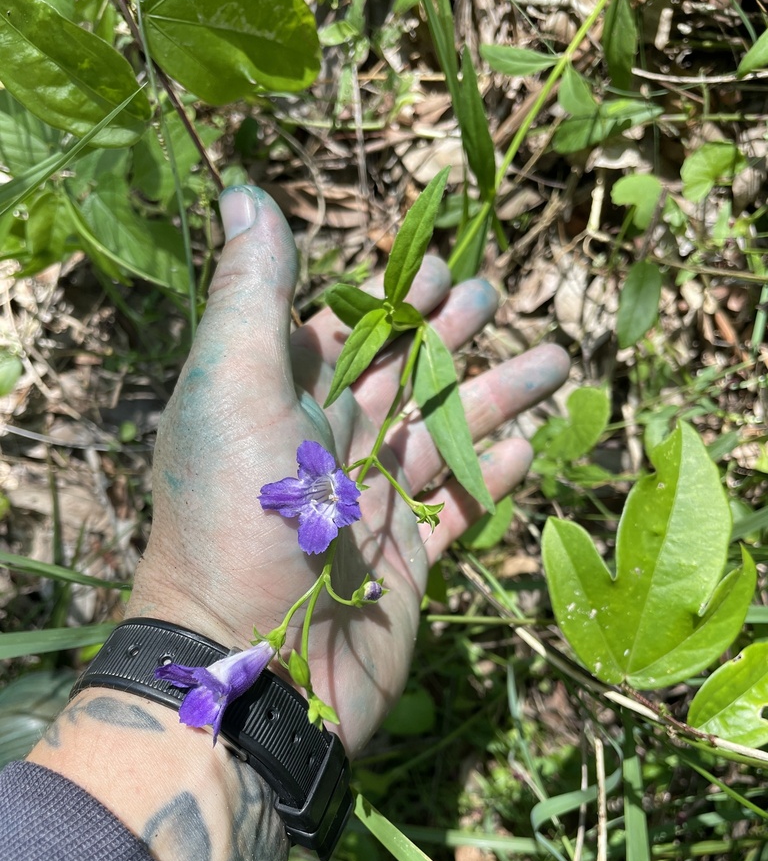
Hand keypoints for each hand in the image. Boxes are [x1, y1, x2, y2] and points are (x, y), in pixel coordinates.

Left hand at [127, 186, 568, 755]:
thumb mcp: (234, 388)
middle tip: (493, 296)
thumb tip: (243, 193)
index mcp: (276, 403)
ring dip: (495, 396)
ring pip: (442, 436)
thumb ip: (250, 294)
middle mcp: (322, 451)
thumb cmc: (239, 517)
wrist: (255, 667)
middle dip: (447, 336)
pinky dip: (492, 478)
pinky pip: (457, 509)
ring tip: (556, 360)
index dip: (386, 298)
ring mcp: (368, 508)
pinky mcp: (406, 561)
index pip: (339, 332)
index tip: (435, 267)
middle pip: (398, 377)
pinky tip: (529, 449)